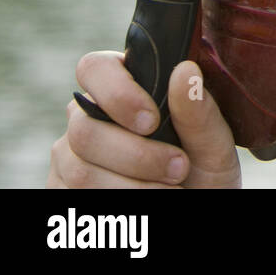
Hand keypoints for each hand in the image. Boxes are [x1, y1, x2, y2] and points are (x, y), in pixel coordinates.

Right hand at [48, 52, 241, 187]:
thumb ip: (199, 111)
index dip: (117, 93)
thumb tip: (185, 71)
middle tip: (179, 167)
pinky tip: (144, 203)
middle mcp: (89, 117)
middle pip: (85, 129)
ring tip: (170, 189)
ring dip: (132, 185)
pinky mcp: (62, 190)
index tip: (153, 122)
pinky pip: (74, 197)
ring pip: (81, 170)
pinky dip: (116, 204)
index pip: (95, 68)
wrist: (195, 206)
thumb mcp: (213, 143)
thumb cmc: (205, 170)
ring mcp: (71, 155)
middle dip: (137, 155)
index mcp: (124, 87)